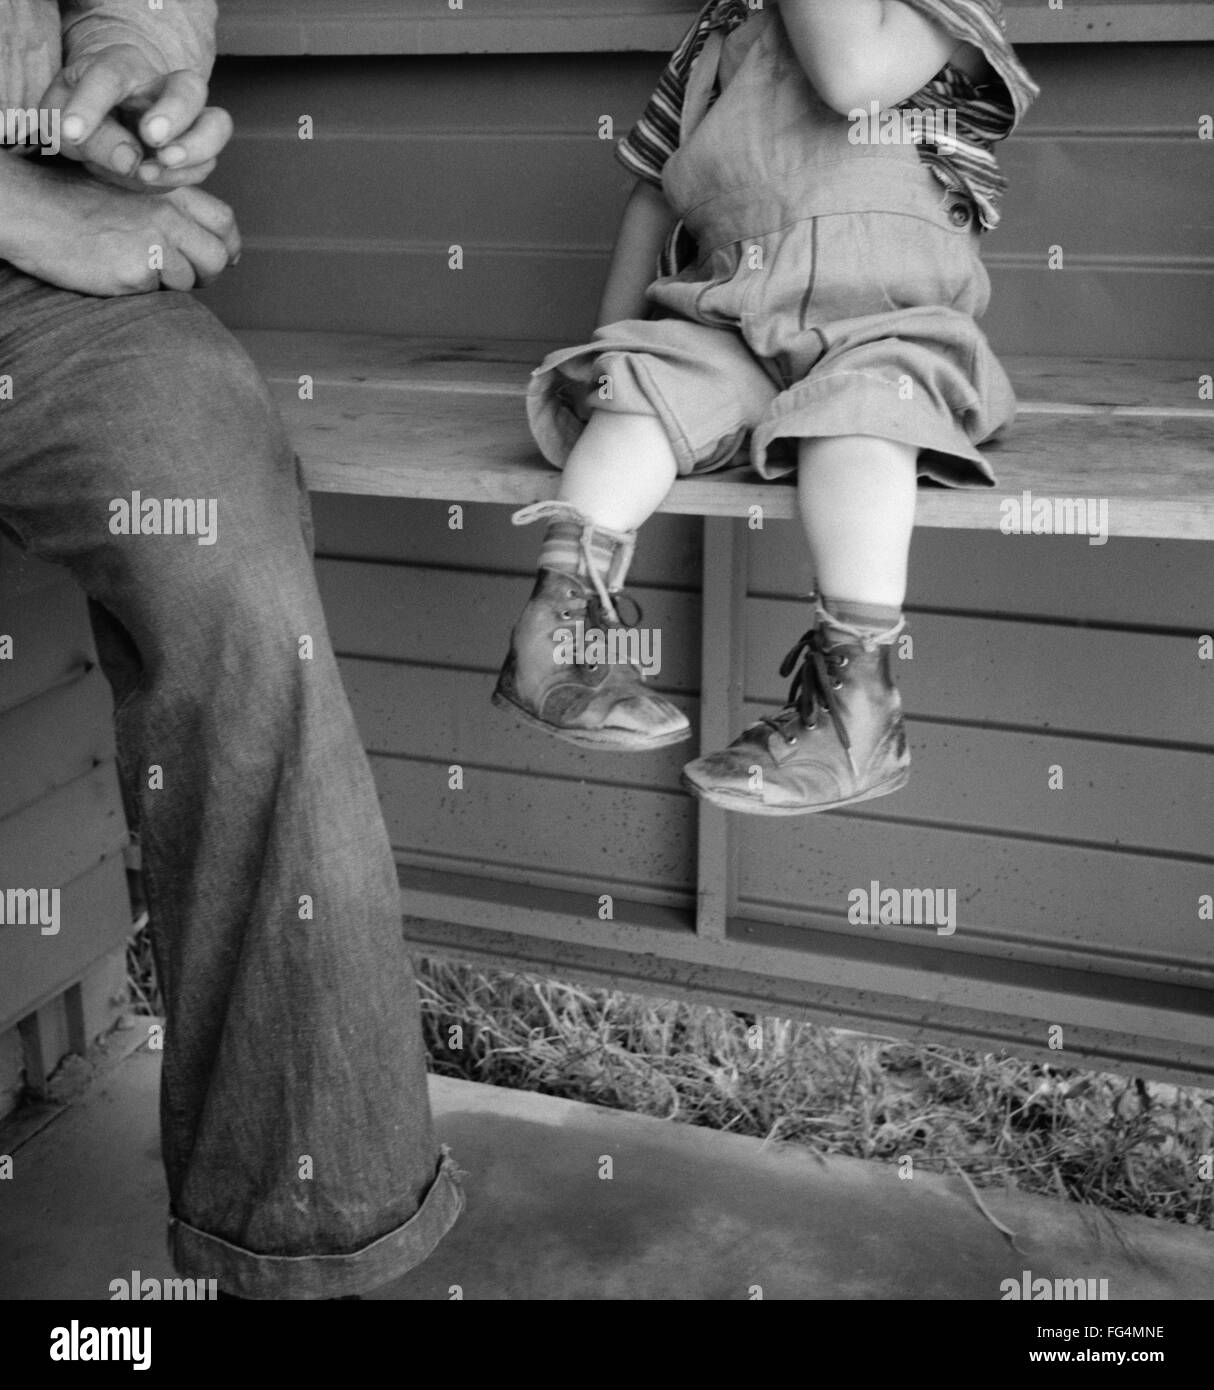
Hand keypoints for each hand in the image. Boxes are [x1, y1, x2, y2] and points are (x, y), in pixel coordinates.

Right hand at [0, 159, 240, 295]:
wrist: (29, 208)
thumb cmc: (74, 202)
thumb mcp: (129, 192)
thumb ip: (170, 212)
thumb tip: (221, 251)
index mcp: (167, 190)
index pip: (224, 220)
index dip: (228, 246)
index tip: (223, 259)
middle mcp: (166, 213)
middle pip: (217, 257)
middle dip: (207, 274)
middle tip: (186, 277)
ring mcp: (153, 241)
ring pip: (189, 280)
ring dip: (170, 284)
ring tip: (136, 267)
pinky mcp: (136, 269)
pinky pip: (157, 293)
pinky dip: (143, 290)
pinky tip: (116, 272)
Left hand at [42, 44, 232, 189]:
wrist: (100, 124)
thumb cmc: (78, 115)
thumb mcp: (62, 122)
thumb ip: (90, 137)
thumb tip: (132, 160)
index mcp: (120, 67)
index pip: (110, 75)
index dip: (91, 104)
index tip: (72, 131)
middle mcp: (162, 87)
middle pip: (189, 87)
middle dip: (175, 112)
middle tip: (152, 137)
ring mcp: (186, 120)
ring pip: (216, 124)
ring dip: (195, 150)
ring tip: (160, 165)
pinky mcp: (195, 151)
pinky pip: (206, 163)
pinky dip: (183, 176)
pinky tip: (151, 178)